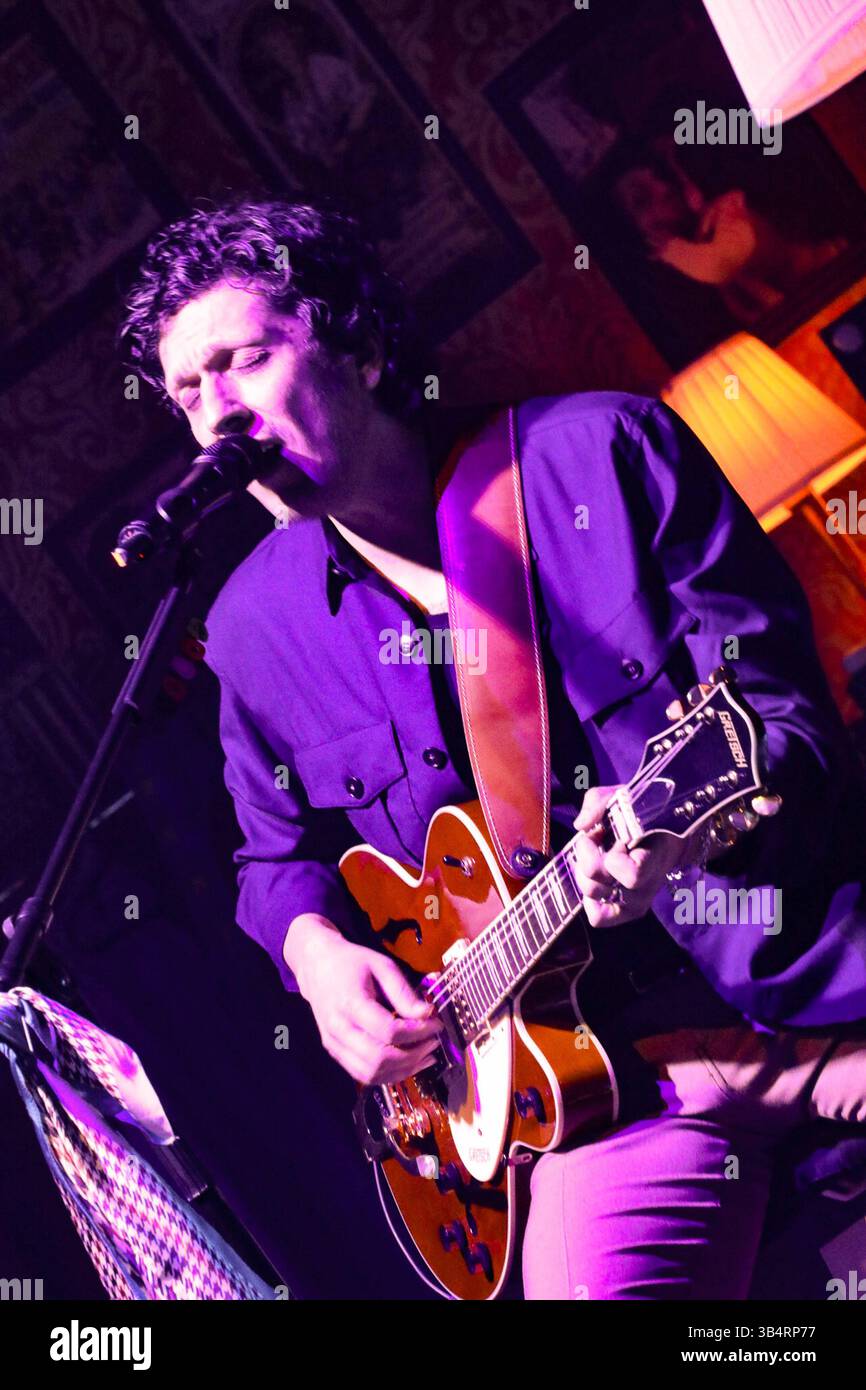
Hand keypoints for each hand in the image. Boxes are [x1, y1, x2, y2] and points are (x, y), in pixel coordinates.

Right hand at [286, 917, 444, 1084]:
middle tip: (433, 1042)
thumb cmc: (351, 963)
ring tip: (425, 1056)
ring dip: (403, 1070)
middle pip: (379, 1058)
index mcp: (350, 1003)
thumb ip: (403, 992)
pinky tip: (408, 1064)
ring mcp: (334, 1043)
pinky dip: (388, 1075)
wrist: (317, 965)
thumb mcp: (382, 966)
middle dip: (413, 1055)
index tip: (436, 1024)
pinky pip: (363, 1074)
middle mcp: (338, 1028)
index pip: (388, 1031)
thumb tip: (427, 1014)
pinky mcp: (335, 1052)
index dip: (417, 1032)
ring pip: (371, 1073)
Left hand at [573, 786, 685, 927]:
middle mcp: (646, 884)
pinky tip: (593, 880)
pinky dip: (589, 902)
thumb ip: (598, 802)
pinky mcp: (629, 910)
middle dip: (585, 858)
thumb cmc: (642, 814)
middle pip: (598, 886)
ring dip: (583, 874)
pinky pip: (600, 917)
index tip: (601, 832)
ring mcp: (638, 900)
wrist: (667, 832)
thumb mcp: (621, 797)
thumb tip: (582, 825)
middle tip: (592, 839)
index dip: (605, 855)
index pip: (629, 875)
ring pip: (594, 898)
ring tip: (593, 856)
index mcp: (651, 856)